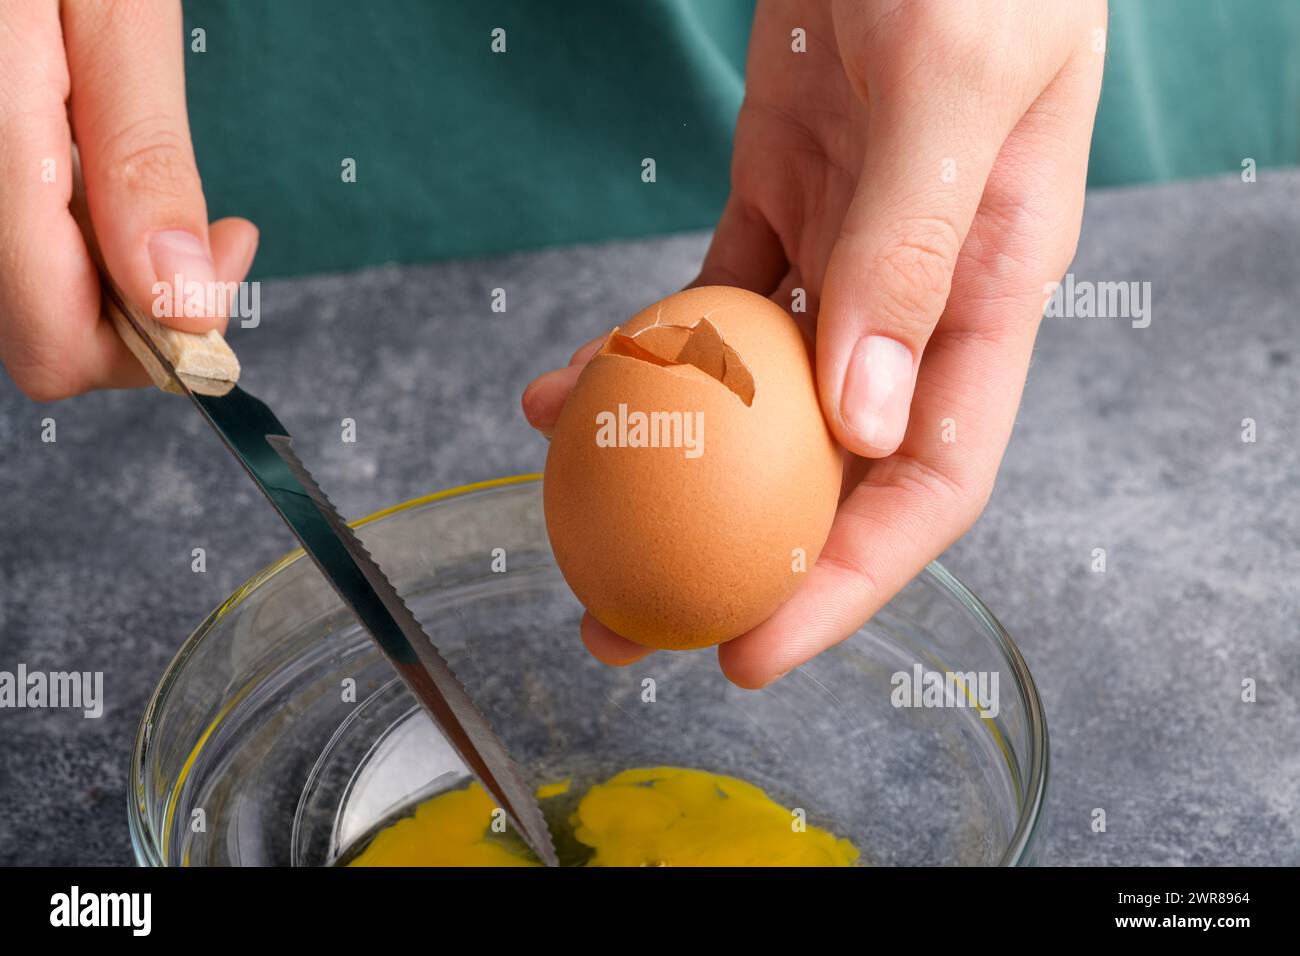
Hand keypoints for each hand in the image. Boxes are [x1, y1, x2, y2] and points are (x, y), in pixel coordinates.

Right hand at [0, 0, 257, 400]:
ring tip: (153, 184)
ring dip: (111, 265)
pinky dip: (73, 227)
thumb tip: (182, 300)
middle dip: (143, 307)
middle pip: (40, 334)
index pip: (56, 349)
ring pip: (28, 289)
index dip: (154, 346)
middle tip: (218, 235)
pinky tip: (98, 164)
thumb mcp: (104, 9)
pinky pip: (16, 238)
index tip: (227, 269)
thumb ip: (137, 156)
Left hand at [526, 0, 1105, 685]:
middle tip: (636, 626)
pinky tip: (566, 391)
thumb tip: (858, 419)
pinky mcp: (776, 211)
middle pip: (828, 470)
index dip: (849, 581)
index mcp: (987, 293)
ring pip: (752, 406)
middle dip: (738, 564)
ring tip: (575, 534)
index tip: (756, 647)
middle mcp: (914, 299)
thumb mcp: (952, 89)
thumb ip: (909, 250)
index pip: (928, 480)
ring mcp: (840, 260)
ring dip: (668, 478)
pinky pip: (699, 311)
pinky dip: (635, 357)